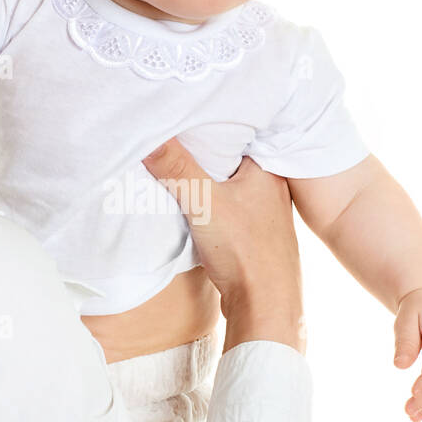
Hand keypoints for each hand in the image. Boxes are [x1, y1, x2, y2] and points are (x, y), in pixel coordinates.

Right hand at [142, 138, 303, 352]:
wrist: (266, 306)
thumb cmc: (246, 253)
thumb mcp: (205, 203)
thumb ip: (178, 168)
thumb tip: (150, 137)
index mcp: (267, 169)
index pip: (234, 132)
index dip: (205, 123)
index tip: (177, 115)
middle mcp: (271, 185)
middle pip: (226, 157)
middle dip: (200, 151)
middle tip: (168, 136)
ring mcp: (263, 210)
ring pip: (226, 183)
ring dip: (203, 179)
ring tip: (173, 165)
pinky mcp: (253, 232)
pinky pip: (226, 205)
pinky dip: (209, 201)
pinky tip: (190, 202)